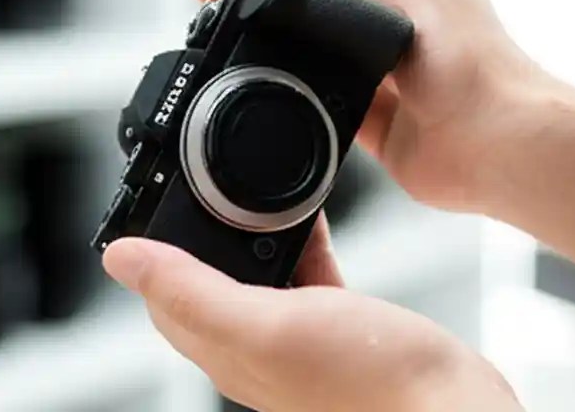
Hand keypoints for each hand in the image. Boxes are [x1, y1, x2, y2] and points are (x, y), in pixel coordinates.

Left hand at [103, 216, 520, 411]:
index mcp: (227, 349)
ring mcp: (299, 338)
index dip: (154, 247)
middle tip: (207, 185)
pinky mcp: (340, 326)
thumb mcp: (268, 323)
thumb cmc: (372, 383)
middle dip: (203, 231)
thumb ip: (192, 290)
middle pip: (208, 278)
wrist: (453, 410)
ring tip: (260, 190)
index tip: (154, 200)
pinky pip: (307, 274)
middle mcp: (258, 347)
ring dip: (253, 232)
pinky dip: (303, 241)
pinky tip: (316, 219)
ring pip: (257, 272)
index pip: (164, 295)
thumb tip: (120, 259)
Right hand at [195, 0, 557, 212]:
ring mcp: (379, 70)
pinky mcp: (373, 120)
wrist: (501, 148)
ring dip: (266, 38)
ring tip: (224, 37)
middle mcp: (391, 20)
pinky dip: (289, 91)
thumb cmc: (477, 68)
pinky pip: (317, 99)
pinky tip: (264, 87)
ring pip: (306, 43)